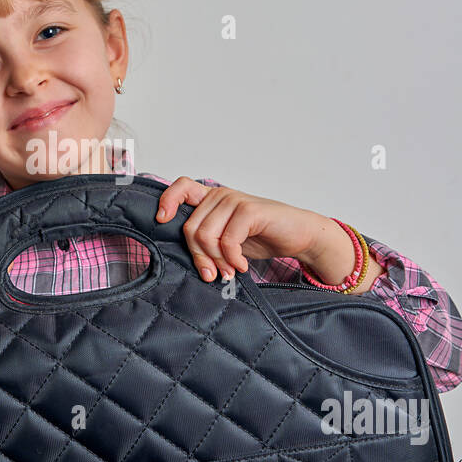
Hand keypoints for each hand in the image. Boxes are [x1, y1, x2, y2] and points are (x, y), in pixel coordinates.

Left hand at [154, 177, 321, 281]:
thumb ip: (207, 241)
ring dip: (217, 261)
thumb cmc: (263, 236)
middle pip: (190, 227)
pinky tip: (242, 266)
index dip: (168, 201)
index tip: (162, 220)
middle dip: (200, 256)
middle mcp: (220, 196)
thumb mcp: (228, 239)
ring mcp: (235, 200)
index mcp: (212, 199)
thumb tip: (186, 260)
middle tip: (214, 274)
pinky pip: (227, 240)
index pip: (181, 188)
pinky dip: (232, 259)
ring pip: (206, 236)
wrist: (299, 235)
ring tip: (229, 271)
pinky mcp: (249, 211)